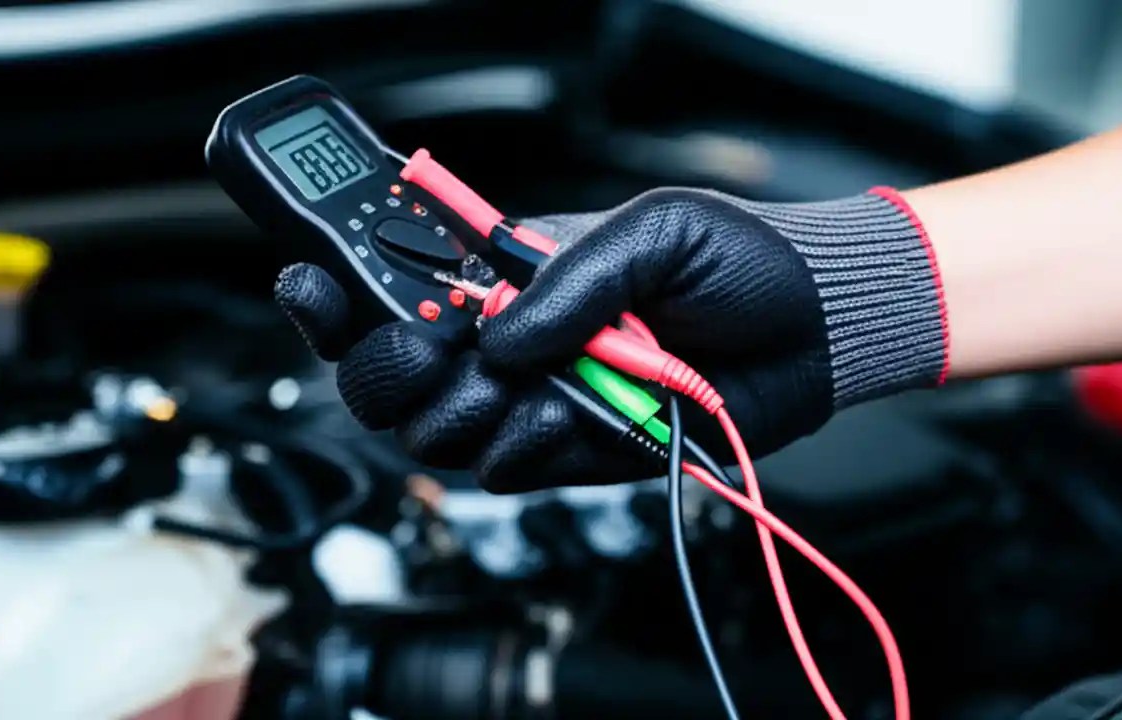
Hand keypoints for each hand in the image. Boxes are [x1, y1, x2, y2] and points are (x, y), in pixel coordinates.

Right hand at [275, 187, 946, 492]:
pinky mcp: (565, 454)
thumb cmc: (736, 261)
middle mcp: (500, 340)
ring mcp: (528, 401)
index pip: (388, 287)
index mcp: (500, 272)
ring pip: (435, 431)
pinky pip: (505, 468)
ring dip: (470, 410)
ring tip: (539, 381)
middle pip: (386, 375)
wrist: (811, 331)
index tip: (310, 285)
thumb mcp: (652, 232)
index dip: (332, 293)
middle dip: (392, 368)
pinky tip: (573, 416)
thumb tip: (494, 336)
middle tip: (443, 350)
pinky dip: (529, 445)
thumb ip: (563, 279)